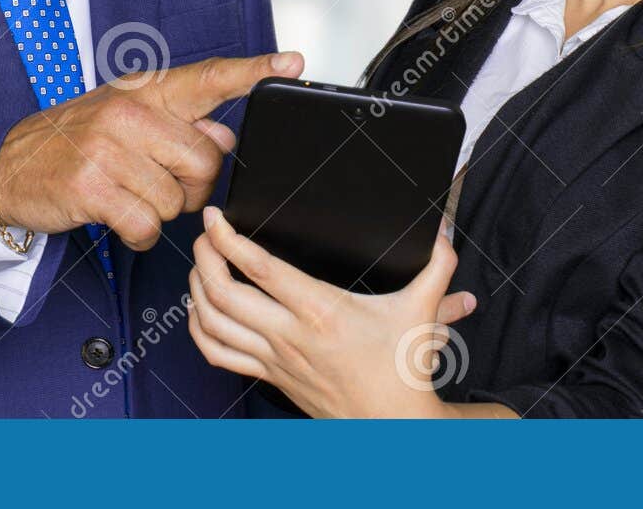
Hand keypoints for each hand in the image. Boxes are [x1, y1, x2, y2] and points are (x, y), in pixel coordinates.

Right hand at [0, 52, 303, 250]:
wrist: (8, 168)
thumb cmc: (78, 143)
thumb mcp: (128, 121)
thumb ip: (179, 125)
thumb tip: (224, 135)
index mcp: (145, 92)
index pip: (209, 77)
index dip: (254, 70)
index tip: (292, 62)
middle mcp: (129, 112)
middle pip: (206, 161)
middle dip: (192, 185)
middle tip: (158, 182)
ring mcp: (108, 149)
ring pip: (176, 200)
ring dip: (159, 210)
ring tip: (126, 194)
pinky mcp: (92, 188)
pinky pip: (146, 226)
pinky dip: (137, 234)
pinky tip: (115, 217)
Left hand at [187, 206, 476, 417]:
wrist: (392, 426)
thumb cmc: (402, 369)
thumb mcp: (421, 313)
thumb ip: (436, 267)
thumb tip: (445, 231)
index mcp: (321, 311)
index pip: (260, 269)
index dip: (229, 239)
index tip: (216, 216)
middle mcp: (289, 334)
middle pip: (224, 292)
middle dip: (204, 257)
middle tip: (204, 232)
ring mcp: (274, 358)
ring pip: (214, 322)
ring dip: (197, 289)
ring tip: (200, 262)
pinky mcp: (270, 376)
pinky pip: (218, 354)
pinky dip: (199, 328)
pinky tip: (199, 309)